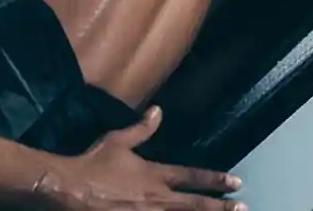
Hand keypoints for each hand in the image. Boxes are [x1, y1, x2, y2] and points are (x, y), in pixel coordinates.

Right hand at [36, 107, 245, 210]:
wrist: (70, 188)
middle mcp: (157, 198)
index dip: (215, 180)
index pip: (191, 177)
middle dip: (220, 207)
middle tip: (242, 208)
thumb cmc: (94, 163)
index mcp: (154, 175)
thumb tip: (158, 111)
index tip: (235, 182)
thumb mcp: (117, 141)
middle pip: (195, 205)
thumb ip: (141, 128)